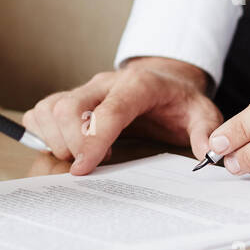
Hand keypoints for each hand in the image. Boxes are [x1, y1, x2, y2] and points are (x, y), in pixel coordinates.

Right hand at [22, 57, 221, 174]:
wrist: (165, 80)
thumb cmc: (179, 101)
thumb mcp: (203, 112)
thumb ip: (206, 131)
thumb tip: (207, 154)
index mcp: (138, 85)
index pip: (109, 109)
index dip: (93, 139)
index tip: (84, 169)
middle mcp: (105, 83)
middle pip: (69, 107)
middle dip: (71, 144)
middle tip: (88, 166)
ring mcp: (85, 89)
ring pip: (50, 109)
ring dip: (56, 140)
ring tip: (80, 157)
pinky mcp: (70, 97)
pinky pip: (41, 111)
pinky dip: (43, 133)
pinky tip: (64, 147)